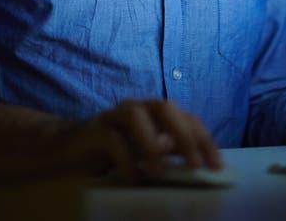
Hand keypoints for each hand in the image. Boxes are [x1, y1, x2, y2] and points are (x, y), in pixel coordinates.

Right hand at [51, 98, 222, 181]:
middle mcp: (138, 109)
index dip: (203, 139)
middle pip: (165, 108)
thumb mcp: (146, 155)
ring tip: (160, 170)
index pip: (186, 118)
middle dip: (184, 135)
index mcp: (155, 115)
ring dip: (151, 142)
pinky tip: (132, 178)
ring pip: (137, 115)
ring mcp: (115, 116)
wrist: (69, 149)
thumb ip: (168, 153)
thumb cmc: (114, 153)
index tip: (217, 166)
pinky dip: (125, 158)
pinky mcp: (94, 129)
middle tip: (194, 165)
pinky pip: (111, 138)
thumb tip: (193, 157)